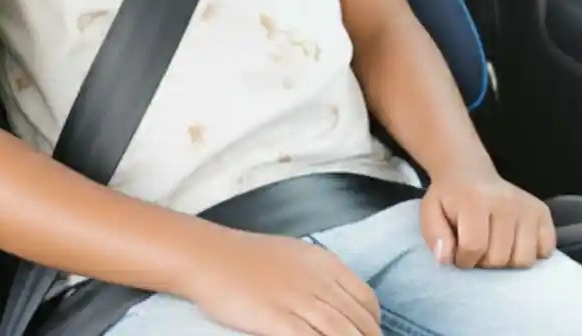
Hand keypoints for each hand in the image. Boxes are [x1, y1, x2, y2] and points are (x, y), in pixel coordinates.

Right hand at [179, 228, 380, 335]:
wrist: (208, 256)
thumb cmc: (246, 257)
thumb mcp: (293, 255)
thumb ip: (318, 274)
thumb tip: (336, 299)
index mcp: (324, 263)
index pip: (365, 298)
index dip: (373, 322)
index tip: (370, 334)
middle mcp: (317, 280)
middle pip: (358, 320)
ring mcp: (298, 300)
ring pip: (341, 333)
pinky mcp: (277, 319)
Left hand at [420, 168, 555, 269]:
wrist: (468, 173)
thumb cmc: (449, 198)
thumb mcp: (430, 213)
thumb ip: (435, 236)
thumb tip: (446, 259)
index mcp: (476, 200)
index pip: (474, 247)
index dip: (463, 259)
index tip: (458, 253)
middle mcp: (507, 202)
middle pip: (499, 258)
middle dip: (483, 262)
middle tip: (476, 248)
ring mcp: (528, 207)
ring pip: (523, 260)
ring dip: (506, 262)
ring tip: (494, 247)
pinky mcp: (542, 212)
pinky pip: (545, 250)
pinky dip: (531, 254)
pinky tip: (514, 243)